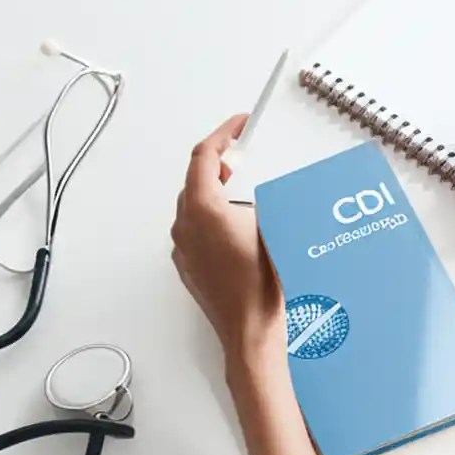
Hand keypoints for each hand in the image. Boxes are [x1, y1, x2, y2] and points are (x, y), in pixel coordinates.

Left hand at [171, 114, 285, 363]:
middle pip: (194, 180)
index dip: (222, 134)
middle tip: (241, 158)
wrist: (250, 330)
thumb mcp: (272, 227)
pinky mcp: (186, 266)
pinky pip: (192, 230)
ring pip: (192, 206)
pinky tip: (233, 228)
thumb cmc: (263, 284)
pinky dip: (209, 219)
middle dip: (217, 164)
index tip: (238, 125)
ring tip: (240, 193)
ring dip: (213, 193)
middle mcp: (185, 225)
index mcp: (204, 209)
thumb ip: (258, 200)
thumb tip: (260, 191)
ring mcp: (182, 247)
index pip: (203, 156)